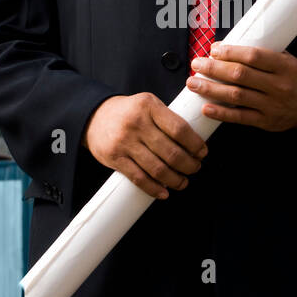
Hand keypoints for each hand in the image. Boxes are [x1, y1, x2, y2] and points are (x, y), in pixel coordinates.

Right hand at [81, 93, 208, 198]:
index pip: (179, 129)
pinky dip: (154, 189)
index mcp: (149, 106)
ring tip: (183, 182)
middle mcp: (136, 123)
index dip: (195, 145)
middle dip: (189, 165)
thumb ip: (168, 118)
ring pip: (157, 169)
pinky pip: (139, 178)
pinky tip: (164, 192)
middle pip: (171, 152)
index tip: (202, 153)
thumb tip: (194, 143)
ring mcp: (124, 142)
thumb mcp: (148, 104)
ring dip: (175, 180)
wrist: (94, 116)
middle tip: (195, 168)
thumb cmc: (129, 112)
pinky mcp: (114, 158)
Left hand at [186, 44, 296, 131]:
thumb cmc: (292, 78)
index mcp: (284, 66)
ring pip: (236, 96)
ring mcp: (271, 105)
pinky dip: (221, 113)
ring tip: (193, 83)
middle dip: (214, 68)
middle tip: (197, 64)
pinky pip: (239, 117)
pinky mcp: (265, 122)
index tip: (214, 49)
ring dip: (211, 89)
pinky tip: (206, 107)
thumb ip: (261, 53)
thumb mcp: (286, 60)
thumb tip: (225, 47)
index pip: (253, 56)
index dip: (230, 52)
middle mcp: (279, 86)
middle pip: (240, 75)